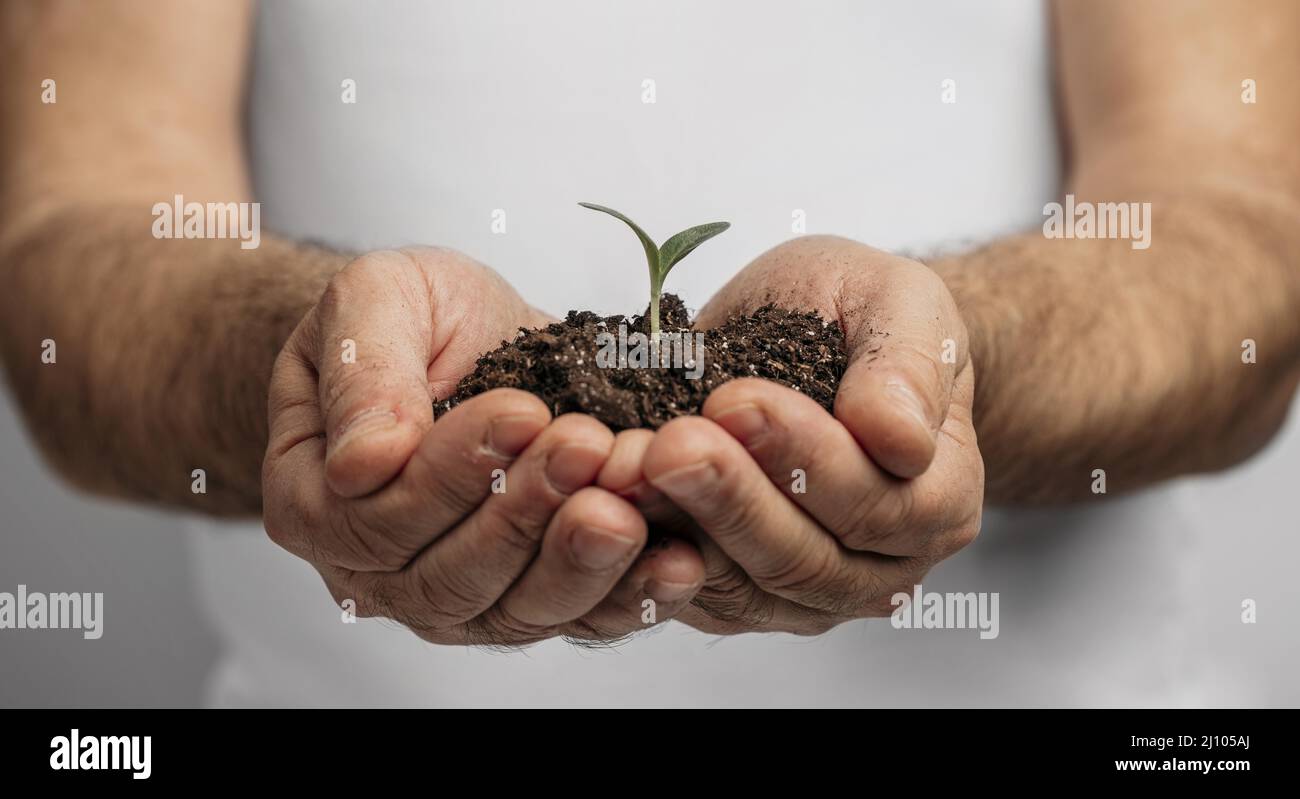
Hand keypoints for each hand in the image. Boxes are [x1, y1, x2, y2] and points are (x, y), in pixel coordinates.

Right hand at [262, 248, 705, 645]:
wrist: (465, 337)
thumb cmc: (410, 318)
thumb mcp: (373, 303)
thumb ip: (363, 373)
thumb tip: (363, 462)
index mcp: (317, 502)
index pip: (377, 515)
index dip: (451, 471)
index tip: (520, 410)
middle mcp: (382, 572)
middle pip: (450, 577)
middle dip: (524, 512)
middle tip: (586, 448)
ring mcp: (461, 596)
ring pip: (517, 608)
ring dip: (578, 560)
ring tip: (627, 507)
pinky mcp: (534, 597)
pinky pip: (580, 616)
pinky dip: (630, 595)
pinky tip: (676, 561)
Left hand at [640, 235, 982, 634]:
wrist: (812, 337)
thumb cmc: (861, 316)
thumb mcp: (900, 301)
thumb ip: (908, 362)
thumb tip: (899, 438)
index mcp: (938, 501)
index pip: (876, 504)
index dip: (804, 456)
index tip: (736, 399)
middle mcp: (878, 568)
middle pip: (801, 558)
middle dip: (729, 498)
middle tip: (669, 443)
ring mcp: (803, 595)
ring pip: (737, 586)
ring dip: (678, 526)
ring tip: (627, 464)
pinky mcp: (732, 598)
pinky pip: (685, 591)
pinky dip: (642, 549)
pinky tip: (605, 496)